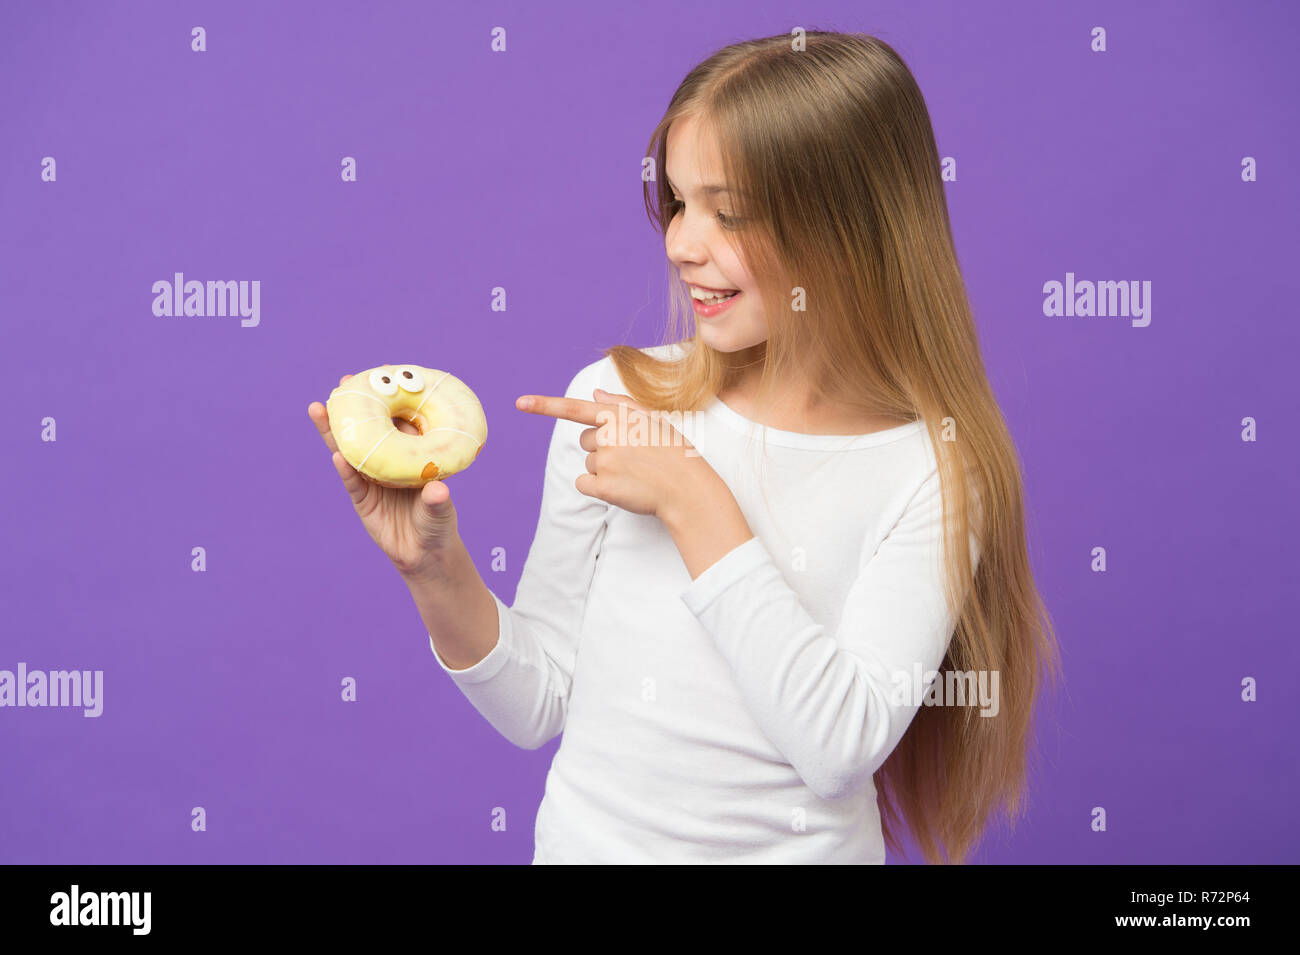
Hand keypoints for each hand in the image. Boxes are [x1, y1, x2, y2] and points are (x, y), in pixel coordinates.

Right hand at [308, 374, 460, 578]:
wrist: (424, 555)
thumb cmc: (437, 524)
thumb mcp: (440, 511)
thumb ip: (438, 502)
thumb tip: (438, 491)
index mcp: (410, 456)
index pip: (399, 422)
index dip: (389, 400)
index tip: (381, 375)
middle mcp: (388, 463)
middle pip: (369, 431)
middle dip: (356, 407)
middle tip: (343, 383)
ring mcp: (372, 480)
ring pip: (351, 451)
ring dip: (335, 432)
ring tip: (319, 408)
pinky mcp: (362, 500)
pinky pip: (351, 482)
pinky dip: (344, 468)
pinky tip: (336, 454)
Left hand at [516, 386, 721, 522]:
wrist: (687, 488)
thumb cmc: (674, 453)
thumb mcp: (654, 420)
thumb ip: (622, 404)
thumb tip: (595, 393)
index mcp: (619, 416)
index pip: (575, 408)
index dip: (544, 406)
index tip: (520, 403)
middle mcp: (608, 434)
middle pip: (586, 440)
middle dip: (603, 447)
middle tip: (632, 456)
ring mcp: (604, 460)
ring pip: (588, 463)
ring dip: (605, 469)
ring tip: (633, 472)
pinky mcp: (602, 485)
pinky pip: (584, 483)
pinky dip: (597, 488)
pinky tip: (622, 487)